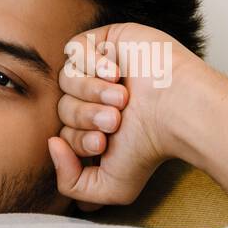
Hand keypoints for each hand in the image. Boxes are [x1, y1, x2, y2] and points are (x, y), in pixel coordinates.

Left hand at [47, 22, 203, 210]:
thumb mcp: (110, 187)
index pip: (62, 133)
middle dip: (86, 116)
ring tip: (122, 98)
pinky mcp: (107, 41)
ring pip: (67, 79)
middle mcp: (98, 100)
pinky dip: (91, 62)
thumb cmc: (151, 148)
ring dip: (92, 91)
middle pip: (63, 108)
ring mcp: (101, 69)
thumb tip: (51, 144)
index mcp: (98, 130)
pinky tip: (116, 73)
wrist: (177, 111)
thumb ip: (71, 182)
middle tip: (115, 120)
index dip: (76, 139)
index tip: (104, 142)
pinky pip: (73, 48)